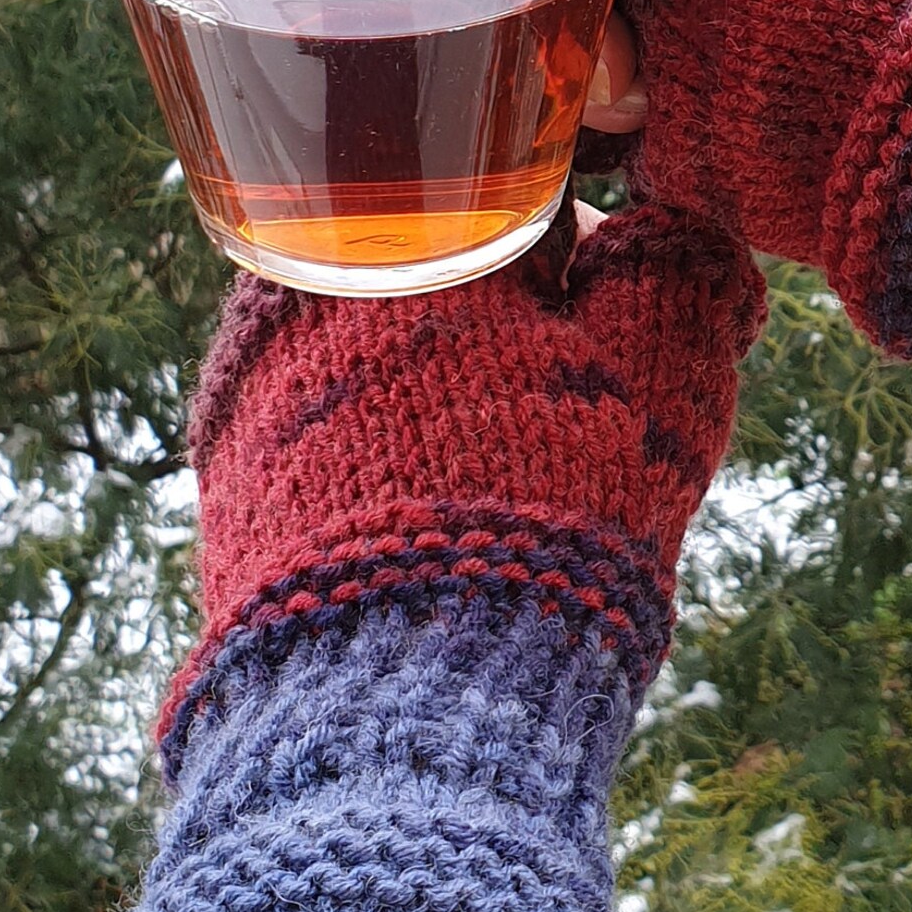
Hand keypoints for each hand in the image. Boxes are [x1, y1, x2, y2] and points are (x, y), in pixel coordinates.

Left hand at [171, 193, 764, 755]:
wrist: (395, 707)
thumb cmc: (545, 524)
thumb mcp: (661, 387)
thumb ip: (679, 275)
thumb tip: (681, 228)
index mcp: (418, 238)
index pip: (533, 204)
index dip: (604, 264)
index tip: (635, 328)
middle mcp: (309, 288)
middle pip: (449, 282)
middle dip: (519, 337)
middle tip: (581, 424)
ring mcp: (252, 390)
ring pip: (389, 361)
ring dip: (451, 401)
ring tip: (513, 495)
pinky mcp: (230, 484)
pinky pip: (334, 440)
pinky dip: (389, 467)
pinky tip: (443, 534)